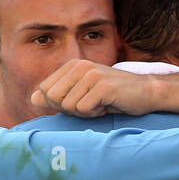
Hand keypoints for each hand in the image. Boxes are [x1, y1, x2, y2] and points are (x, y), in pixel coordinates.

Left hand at [31, 59, 154, 117]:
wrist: (145, 93)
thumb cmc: (112, 96)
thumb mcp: (81, 95)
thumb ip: (56, 97)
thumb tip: (33, 99)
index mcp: (71, 66)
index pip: (45, 91)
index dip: (59, 104)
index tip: (80, 102)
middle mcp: (79, 66)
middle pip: (53, 98)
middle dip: (69, 109)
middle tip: (90, 105)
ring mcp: (91, 74)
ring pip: (69, 106)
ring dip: (84, 113)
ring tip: (100, 104)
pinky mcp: (102, 85)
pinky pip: (84, 109)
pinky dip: (94, 114)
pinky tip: (107, 105)